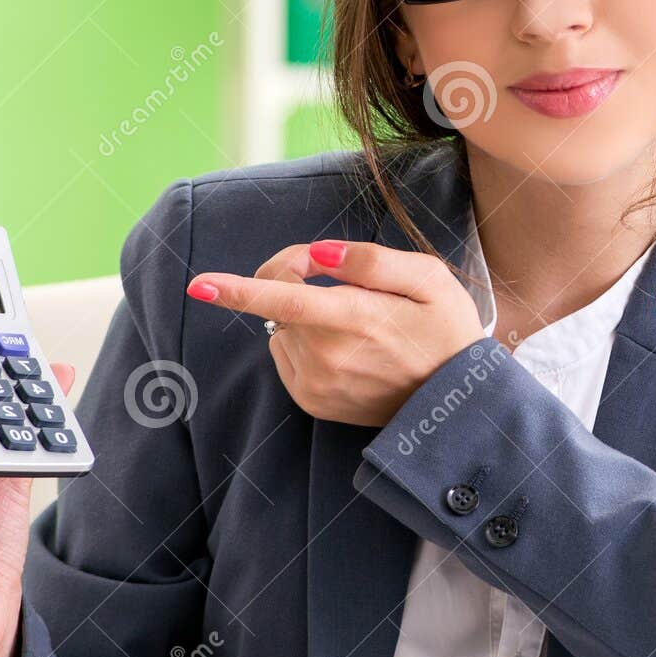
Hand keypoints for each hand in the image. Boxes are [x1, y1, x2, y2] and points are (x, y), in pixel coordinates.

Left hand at [184, 240, 484, 425]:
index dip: (239, 290)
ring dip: (301, 314)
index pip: (286, 299)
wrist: (457, 403)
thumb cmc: (446, 331)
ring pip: (282, 329)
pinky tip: (343, 346)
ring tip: (352, 318)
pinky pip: (286, 356)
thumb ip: (373, 260)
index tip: (198, 284)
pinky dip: (303, 342)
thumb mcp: (430, 279)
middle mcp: (329, 356)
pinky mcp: (312, 401)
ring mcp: (318, 384)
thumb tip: (321, 253)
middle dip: (292, 276)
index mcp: (356, 319)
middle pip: (278, 302)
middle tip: (328, 268)